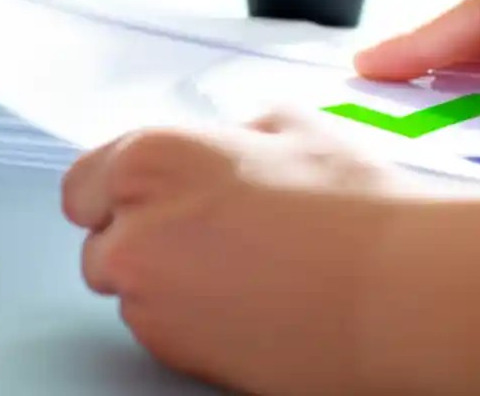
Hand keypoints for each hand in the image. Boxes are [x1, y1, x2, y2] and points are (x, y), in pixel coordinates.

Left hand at [60, 110, 409, 395]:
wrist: (397, 293)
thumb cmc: (353, 207)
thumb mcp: (292, 127)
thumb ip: (233, 132)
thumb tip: (227, 141)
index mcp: (148, 160)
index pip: (82, 185)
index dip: (116, 194)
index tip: (145, 201)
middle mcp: (132, 229)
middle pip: (101, 243)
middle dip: (142, 240)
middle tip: (208, 237)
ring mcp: (148, 299)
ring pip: (131, 292)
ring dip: (164, 284)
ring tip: (239, 273)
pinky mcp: (174, 352)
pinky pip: (162, 332)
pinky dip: (190, 323)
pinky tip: (248, 306)